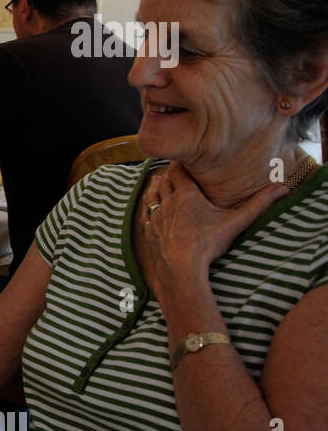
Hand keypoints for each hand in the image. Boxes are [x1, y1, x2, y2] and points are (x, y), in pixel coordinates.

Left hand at [140, 163, 286, 295]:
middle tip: (174, 170)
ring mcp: (156, 217)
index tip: (186, 161)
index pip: (178, 171)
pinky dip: (150, 208)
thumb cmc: (208, 244)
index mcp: (186, 196)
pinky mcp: (149, 232)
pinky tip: (152, 210)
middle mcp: (167, 203)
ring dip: (156, 188)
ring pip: (152, 196)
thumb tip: (282, 188)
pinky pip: (147, 215)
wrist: (180, 269)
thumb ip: (257, 204)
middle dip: (169, 175)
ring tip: (159, 182)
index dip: (181, 165)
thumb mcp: (235, 222)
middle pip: (164, 181)